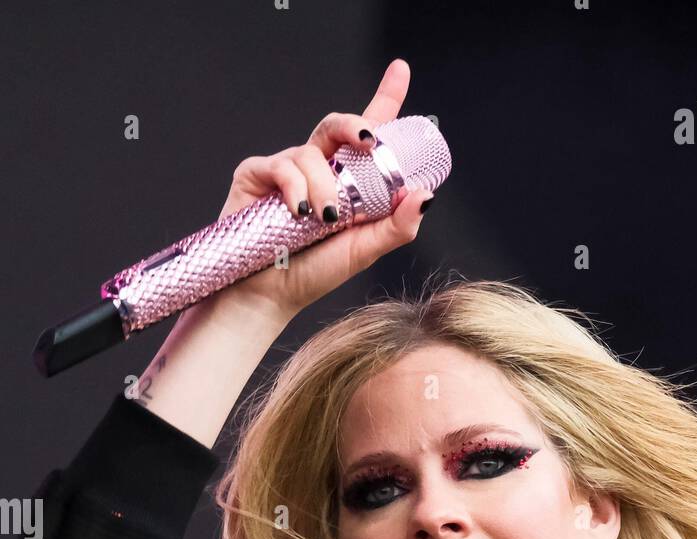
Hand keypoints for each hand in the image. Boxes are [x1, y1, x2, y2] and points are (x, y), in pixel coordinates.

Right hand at [211, 58, 429, 328]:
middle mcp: (318, 168)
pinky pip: (281, 165)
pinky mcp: (256, 174)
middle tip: (370, 142)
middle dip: (357, 126)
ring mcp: (286, 169)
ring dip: (324, 187)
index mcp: (346, 180)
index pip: (369, 135)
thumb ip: (397, 225)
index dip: (385, 98)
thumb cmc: (314, 272)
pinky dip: (295, 189)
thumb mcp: (364, 250)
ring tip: (324, 220)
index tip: (400, 69)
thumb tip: (425, 193)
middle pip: (338, 126)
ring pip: (312, 153)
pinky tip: (299, 213)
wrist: (270, 296)